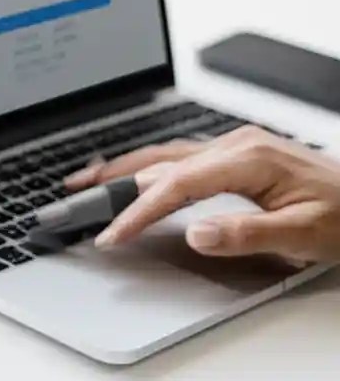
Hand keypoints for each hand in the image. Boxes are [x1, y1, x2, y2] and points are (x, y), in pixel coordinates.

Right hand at [65, 127, 339, 262]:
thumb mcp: (304, 235)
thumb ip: (247, 234)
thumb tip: (196, 233)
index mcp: (250, 158)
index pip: (177, 185)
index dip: (139, 212)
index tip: (113, 235)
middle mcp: (240, 145)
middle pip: (161, 161)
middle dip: (113, 180)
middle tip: (75, 195)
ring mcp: (239, 146)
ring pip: (166, 155)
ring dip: (124, 168)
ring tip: (88, 180)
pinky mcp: (240, 154)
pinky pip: (181, 157)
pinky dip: (149, 166)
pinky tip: (136, 173)